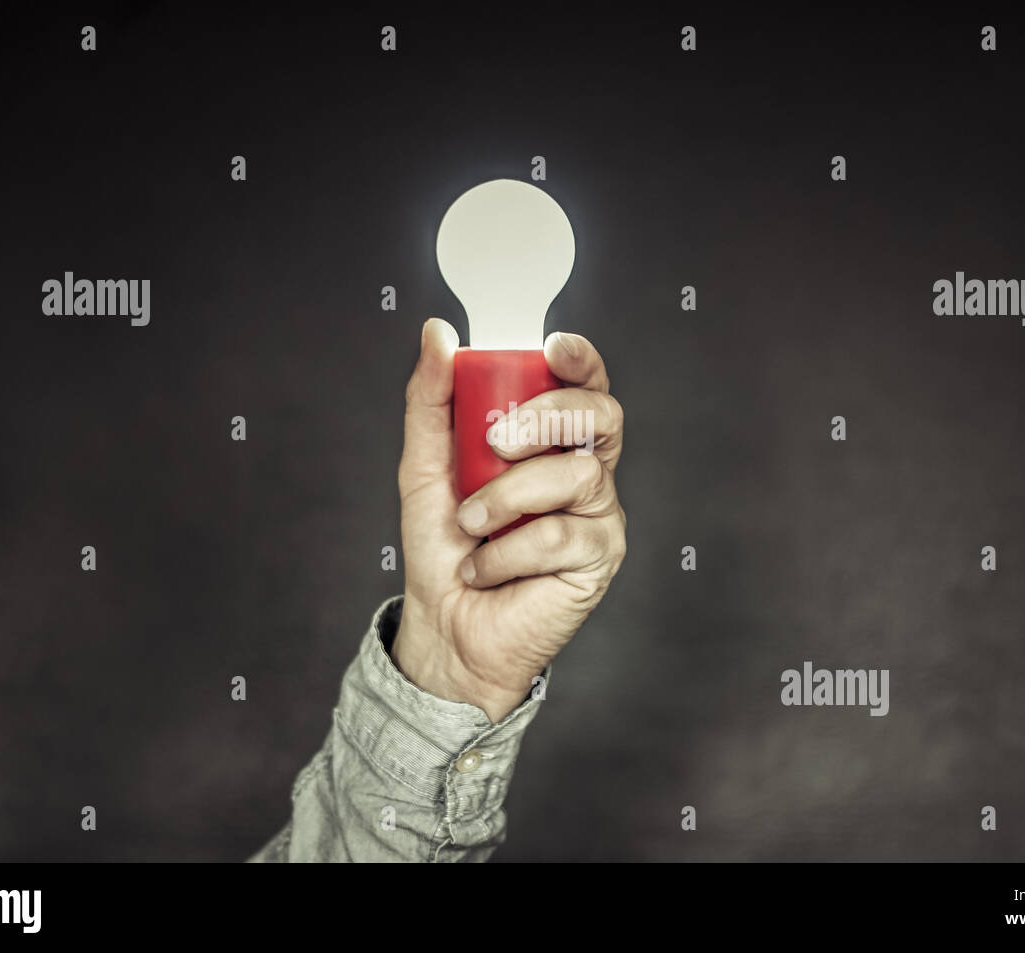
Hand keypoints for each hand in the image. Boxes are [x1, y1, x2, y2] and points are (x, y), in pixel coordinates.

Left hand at [391, 318, 626, 721]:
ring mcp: (598, 514)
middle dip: (549, 416)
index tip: (552, 347)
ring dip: (508, 498)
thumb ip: (432, 402)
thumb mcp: (424, 467)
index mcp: (551, 441)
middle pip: (601, 416)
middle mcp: (583, 470)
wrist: (445, 627)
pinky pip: (562, 534)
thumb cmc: (444, 549)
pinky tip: (484, 568)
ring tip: (471, 526)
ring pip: (577, 475)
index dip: (580, 360)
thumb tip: (438, 334)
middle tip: (497, 442)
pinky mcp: (600, 558)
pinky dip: (508, 551)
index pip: (583, 386)